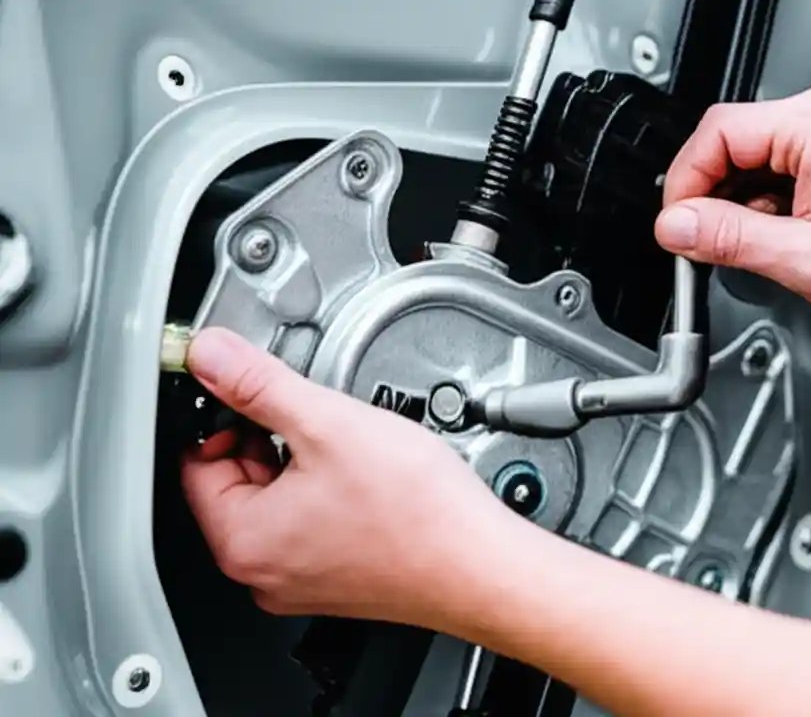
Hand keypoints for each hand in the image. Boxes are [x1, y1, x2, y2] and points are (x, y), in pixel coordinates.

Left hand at [179, 327, 522, 628]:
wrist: (483, 565)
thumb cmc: (419, 513)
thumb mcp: (330, 424)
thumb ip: (259, 384)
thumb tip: (209, 356)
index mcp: (243, 542)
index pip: (197, 462)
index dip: (227, 418)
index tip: (260, 398)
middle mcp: (262, 574)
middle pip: (236, 484)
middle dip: (271, 442)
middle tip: (320, 423)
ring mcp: (301, 584)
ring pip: (278, 504)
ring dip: (305, 467)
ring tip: (354, 453)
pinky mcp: (338, 584)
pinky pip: (311, 528)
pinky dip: (331, 497)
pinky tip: (370, 482)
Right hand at [655, 84, 810, 338]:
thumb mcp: (803, 260)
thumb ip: (728, 238)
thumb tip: (677, 225)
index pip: (719, 132)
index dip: (686, 182)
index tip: (677, 224)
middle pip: (737, 139)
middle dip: (715, 194)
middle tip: (706, 242)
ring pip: (761, 154)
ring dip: (745, 200)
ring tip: (763, 245)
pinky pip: (789, 163)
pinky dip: (773, 199)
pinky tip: (785, 235)